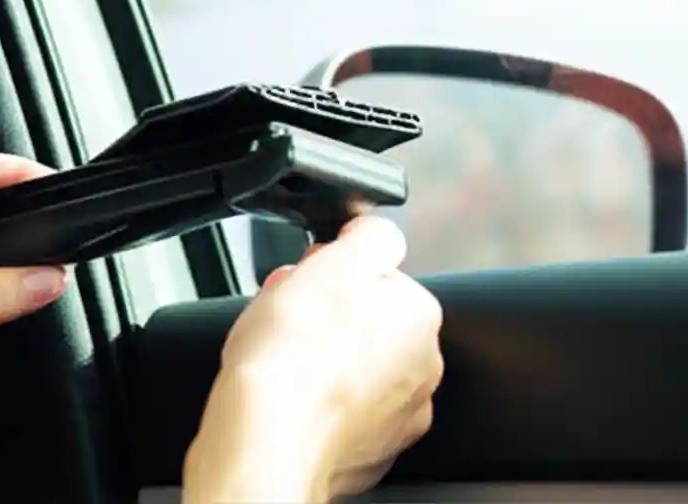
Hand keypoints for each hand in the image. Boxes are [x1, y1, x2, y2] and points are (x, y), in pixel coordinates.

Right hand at [183, 216, 443, 502]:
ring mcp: (397, 418)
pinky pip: (340, 415)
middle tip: (286, 320)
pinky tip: (291, 399)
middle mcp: (422, 370)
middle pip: (368, 324)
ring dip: (323, 360)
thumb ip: (372, 235)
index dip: (332, 275)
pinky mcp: (367, 454)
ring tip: (282, 361)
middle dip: (327, 317)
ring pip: (354, 371)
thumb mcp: (337, 259)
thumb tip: (377, 233)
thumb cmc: (292, 356)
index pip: (378, 278)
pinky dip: (317, 405)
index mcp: (420, 317)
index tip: (304, 281)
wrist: (265, 441)